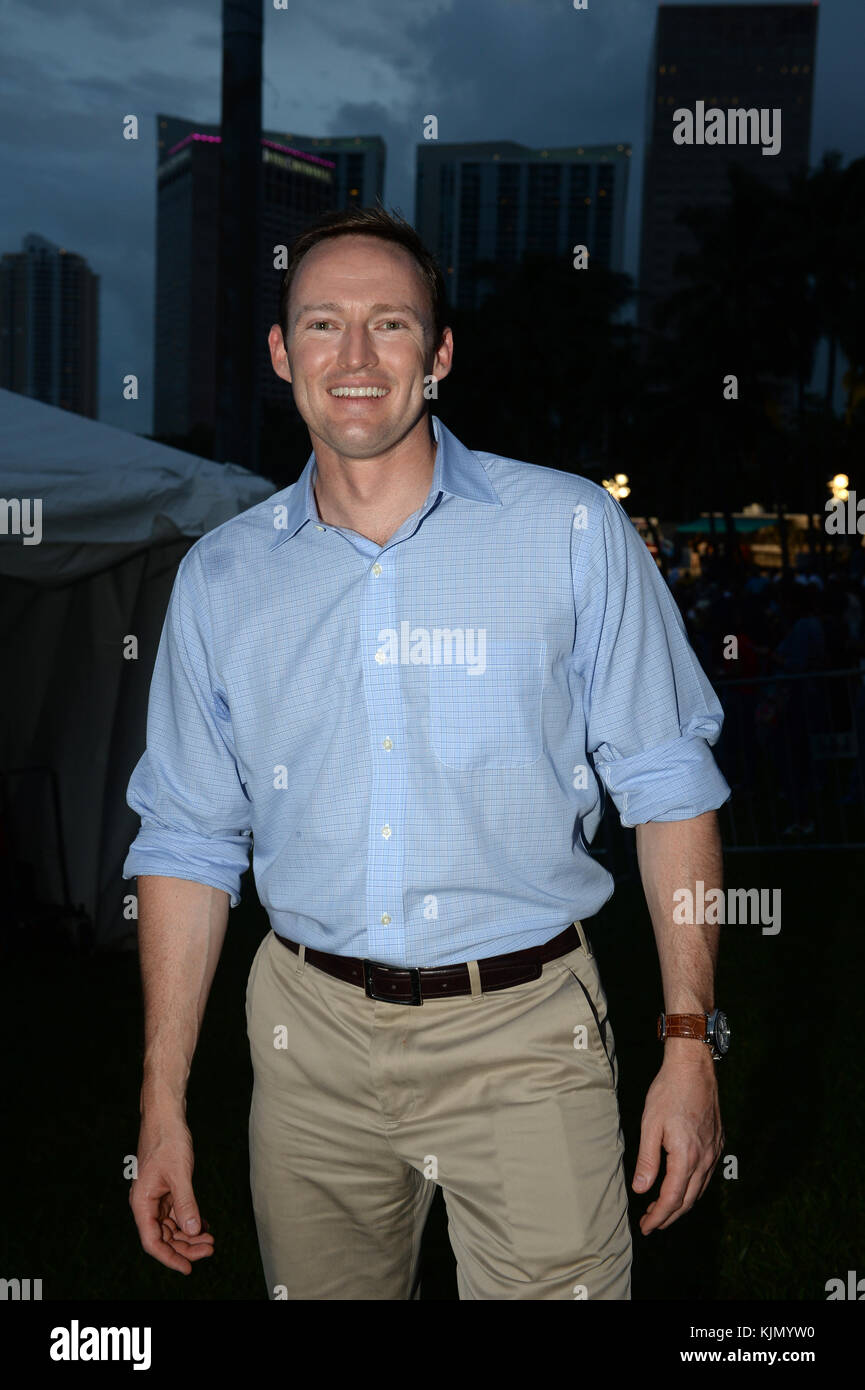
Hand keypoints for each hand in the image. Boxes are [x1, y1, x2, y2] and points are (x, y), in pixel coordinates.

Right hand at [129, 1114, 214, 1273]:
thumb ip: (185, 1203)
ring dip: (189, 1235)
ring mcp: (155, 1197)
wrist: (165, 1116)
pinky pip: (175, 1213)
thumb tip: (193, 1231)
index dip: (170, 1257)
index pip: (153, 1241)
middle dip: (185, 1246)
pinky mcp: (164, 1190)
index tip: (189, 1267)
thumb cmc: (168, 1140)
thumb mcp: (180, 1173)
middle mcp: (145, 1204)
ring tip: (210, 1240)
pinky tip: (204, 1225)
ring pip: (170, 1227)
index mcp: (141, 1203)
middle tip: (211, 1248)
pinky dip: (189, 1220)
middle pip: (163, 1237)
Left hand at [631, 1041, 723, 1233]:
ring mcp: (714, 1151)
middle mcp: (705, 1158)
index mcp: (686, 1156)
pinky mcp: (717, 1142)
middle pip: (687, 1200)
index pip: (672, 1199)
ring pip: (699, 1190)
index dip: (658, 1217)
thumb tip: (641, 1189)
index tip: (645, 1227)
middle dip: (668, 1216)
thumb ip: (647, 1160)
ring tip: (661, 1209)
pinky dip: (692, 1188)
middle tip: (650, 1224)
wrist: (693, 1068)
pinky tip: (681, 1186)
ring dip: (680, 1204)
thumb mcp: (650, 1125)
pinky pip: (706, 1175)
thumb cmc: (668, 1092)